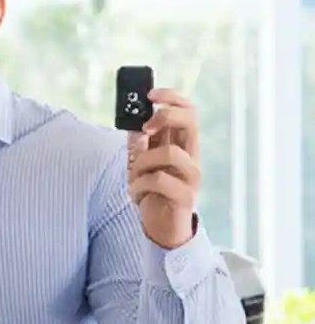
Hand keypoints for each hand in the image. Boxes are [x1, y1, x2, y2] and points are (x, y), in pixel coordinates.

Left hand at [127, 88, 199, 248]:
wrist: (160, 229)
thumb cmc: (152, 193)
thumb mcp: (140, 164)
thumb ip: (139, 144)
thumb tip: (133, 122)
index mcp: (182, 145)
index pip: (188, 110)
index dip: (171, 97)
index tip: (150, 94)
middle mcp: (191, 157)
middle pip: (190, 120)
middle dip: (164, 117)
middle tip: (145, 129)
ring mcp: (191, 176)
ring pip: (170, 152)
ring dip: (142, 162)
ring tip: (135, 178)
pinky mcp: (185, 196)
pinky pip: (158, 180)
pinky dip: (139, 186)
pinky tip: (137, 196)